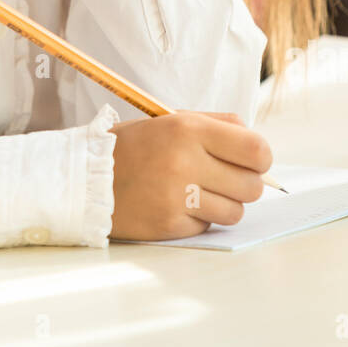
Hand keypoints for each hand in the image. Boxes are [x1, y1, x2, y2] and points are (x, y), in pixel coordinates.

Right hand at [108, 110, 272, 240]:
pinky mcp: (170, 224)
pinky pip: (208, 226)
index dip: (261, 159)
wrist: (86, 176)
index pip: (256, 151)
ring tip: (198, 191)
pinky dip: (199, 218)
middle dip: (244, 184)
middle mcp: (185, 161)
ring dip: (223, 204)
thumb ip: (218, 126)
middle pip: (251, 186)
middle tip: (222, 177)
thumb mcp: (172, 120)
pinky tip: (177, 204)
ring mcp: (177, 196)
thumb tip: (260, 149)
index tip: (251, 161)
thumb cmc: (136, 146)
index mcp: (189, 129)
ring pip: (235, 212)